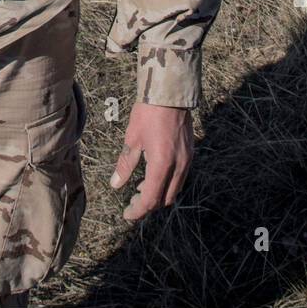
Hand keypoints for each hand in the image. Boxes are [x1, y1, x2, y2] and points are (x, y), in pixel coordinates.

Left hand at [110, 102, 193, 221]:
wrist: (170, 93)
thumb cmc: (148, 113)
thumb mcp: (132, 139)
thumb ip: (125, 164)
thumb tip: (115, 184)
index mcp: (162, 164)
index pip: (151, 199)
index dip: (138, 210)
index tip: (127, 214)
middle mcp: (179, 166)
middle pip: (165, 199)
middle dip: (149, 204)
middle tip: (132, 202)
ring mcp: (187, 160)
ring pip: (175, 189)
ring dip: (159, 194)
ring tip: (140, 188)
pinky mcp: (190, 153)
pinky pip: (180, 177)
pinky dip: (167, 182)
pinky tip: (153, 174)